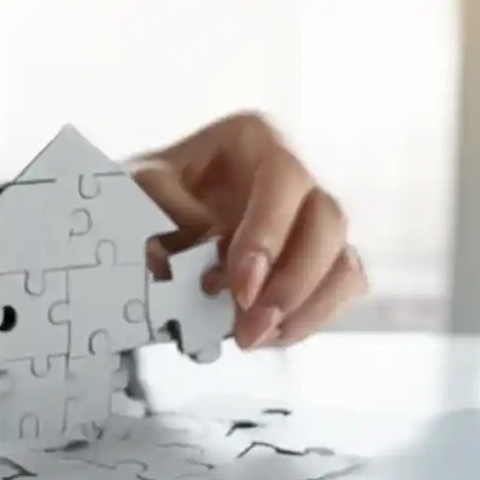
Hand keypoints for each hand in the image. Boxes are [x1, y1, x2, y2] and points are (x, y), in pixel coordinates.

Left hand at [128, 112, 367, 348]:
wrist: (139, 223)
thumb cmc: (143, 195)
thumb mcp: (137, 189)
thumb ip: (168, 211)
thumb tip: (211, 245)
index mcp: (252, 140)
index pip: (284, 177)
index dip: (269, 234)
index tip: (241, 286)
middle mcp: (291, 177)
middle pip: (327, 222)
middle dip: (292, 284)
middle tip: (249, 329)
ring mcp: (307, 221)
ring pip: (342, 261)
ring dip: (305, 310)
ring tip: (253, 339)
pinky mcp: (312, 262)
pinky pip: (336, 291)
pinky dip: (307, 321)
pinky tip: (266, 338)